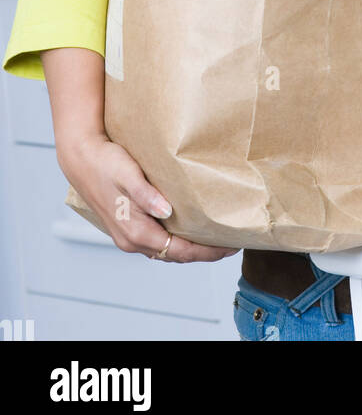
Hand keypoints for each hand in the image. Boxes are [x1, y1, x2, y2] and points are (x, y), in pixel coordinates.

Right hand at [58, 132, 239, 262]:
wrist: (81, 159)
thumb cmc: (106, 163)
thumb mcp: (128, 175)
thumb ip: (146, 195)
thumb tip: (166, 212)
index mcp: (135, 232)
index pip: (179, 251)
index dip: (206, 251)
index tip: (228, 247)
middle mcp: (131, 241)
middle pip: (174, 255)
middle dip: (203, 253)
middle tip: (229, 244)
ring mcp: (127, 236)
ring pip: (165, 251)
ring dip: (189, 249)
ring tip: (212, 239)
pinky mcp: (125, 227)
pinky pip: (156, 243)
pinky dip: (175, 243)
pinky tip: (186, 231)